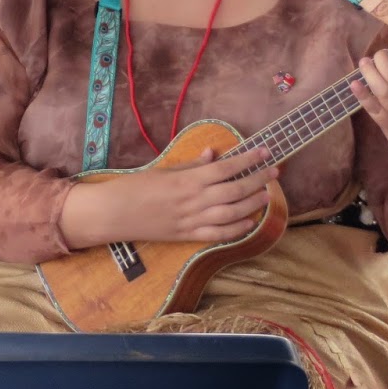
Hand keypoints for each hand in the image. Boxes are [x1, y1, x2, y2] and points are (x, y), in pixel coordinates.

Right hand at [69, 148, 277, 246]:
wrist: (113, 214)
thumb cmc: (134, 187)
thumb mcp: (162, 170)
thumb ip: (190, 165)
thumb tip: (213, 154)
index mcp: (187, 180)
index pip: (226, 168)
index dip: (248, 160)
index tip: (264, 152)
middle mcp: (194, 200)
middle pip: (235, 190)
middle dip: (258, 180)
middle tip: (274, 172)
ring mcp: (192, 220)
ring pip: (232, 213)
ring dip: (252, 204)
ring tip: (265, 195)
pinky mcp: (188, 236)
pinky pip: (219, 235)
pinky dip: (237, 229)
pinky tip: (249, 222)